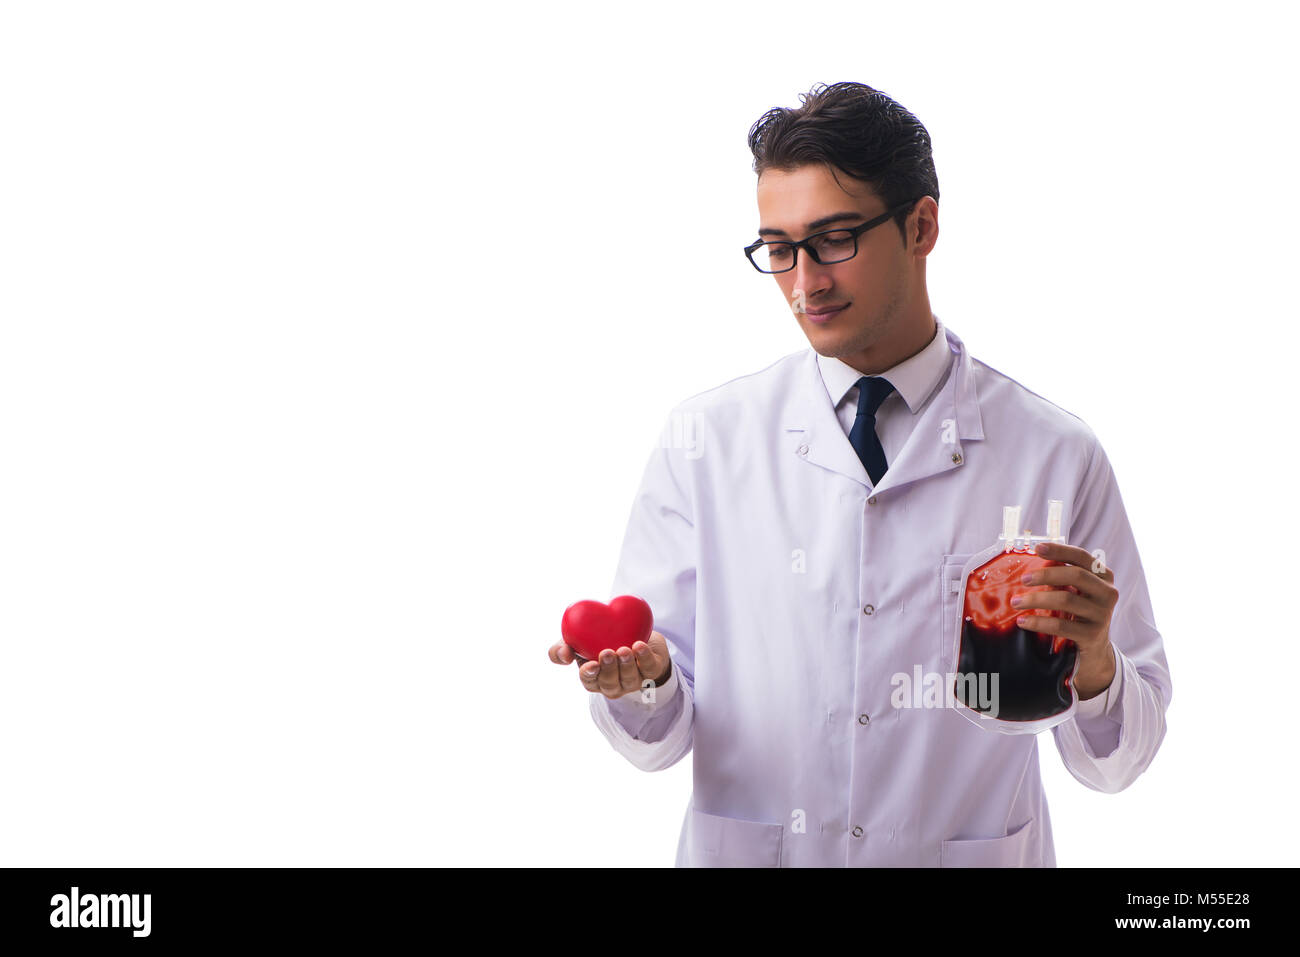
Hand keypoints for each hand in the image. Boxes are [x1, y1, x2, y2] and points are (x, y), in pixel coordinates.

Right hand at [548, 631, 672, 699]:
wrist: (635, 631)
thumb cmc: (602, 640)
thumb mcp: (579, 642)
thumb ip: (563, 647)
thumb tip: (563, 655)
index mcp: (595, 678)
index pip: (589, 682)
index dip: (589, 675)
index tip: (591, 665)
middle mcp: (614, 683)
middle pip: (610, 684)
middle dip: (609, 670)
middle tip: (607, 653)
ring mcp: (634, 679)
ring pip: (630, 679)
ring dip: (626, 664)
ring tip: (625, 649)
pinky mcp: (652, 670)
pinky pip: (649, 668)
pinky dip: (645, 657)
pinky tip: (639, 646)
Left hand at [1011, 542, 1117, 699]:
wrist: (1095, 650)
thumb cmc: (1080, 613)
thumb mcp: (1076, 591)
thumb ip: (1062, 576)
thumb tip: (1028, 561)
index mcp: (1104, 576)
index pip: (1082, 557)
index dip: (1060, 550)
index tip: (1037, 548)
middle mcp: (1108, 593)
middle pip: (1076, 576)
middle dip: (1046, 574)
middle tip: (1023, 579)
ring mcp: (1102, 615)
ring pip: (1066, 600)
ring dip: (1036, 599)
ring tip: (1015, 602)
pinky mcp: (1092, 635)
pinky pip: (1061, 625)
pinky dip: (1039, 622)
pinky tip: (1023, 622)